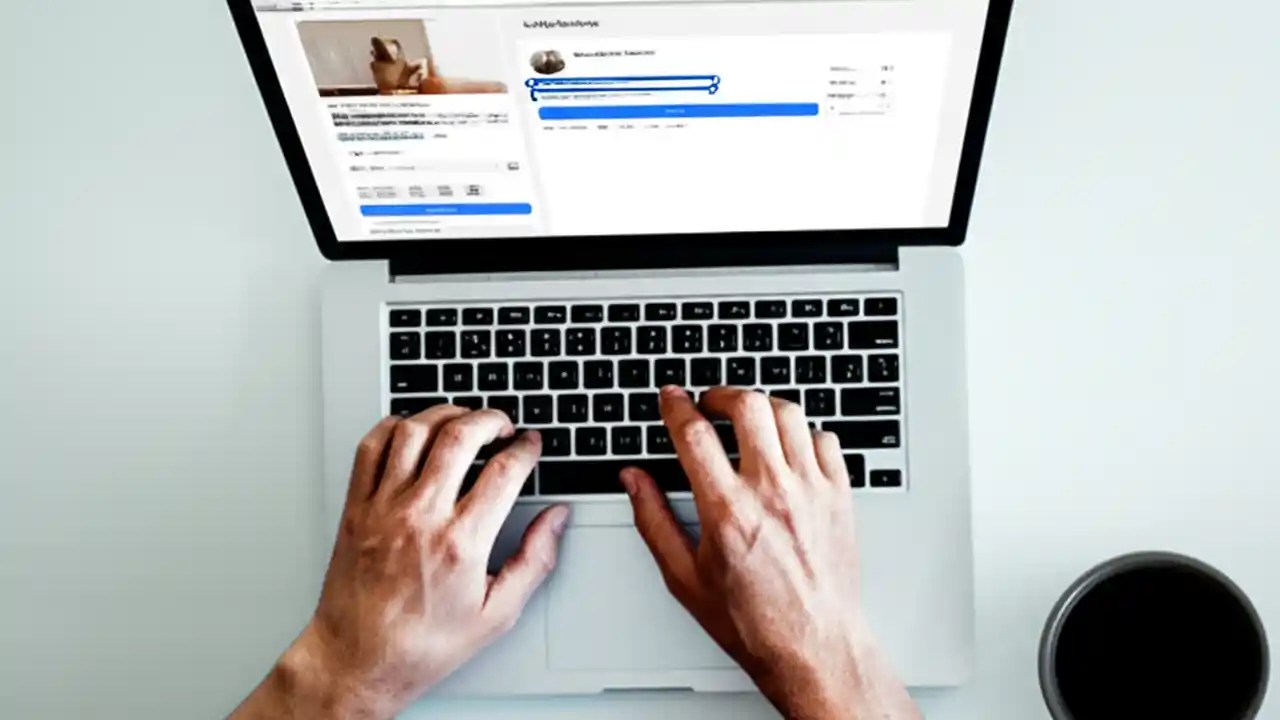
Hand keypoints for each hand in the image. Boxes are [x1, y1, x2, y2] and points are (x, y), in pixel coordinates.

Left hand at [232, 408, 568, 719]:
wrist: (359, 659)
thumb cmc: (423, 644)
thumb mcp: (497, 613)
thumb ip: (535, 560)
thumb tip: (556, 520)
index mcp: (461, 543)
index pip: (504, 471)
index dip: (526, 448)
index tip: (531, 444)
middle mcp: (420, 517)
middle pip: (460, 436)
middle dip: (491, 419)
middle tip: (503, 424)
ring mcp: (383, 508)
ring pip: (415, 431)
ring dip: (445, 414)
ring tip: (463, 420)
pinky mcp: (356, 508)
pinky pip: (371, 447)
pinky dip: (394, 427)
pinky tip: (412, 430)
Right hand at [621, 387, 919, 719]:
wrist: (814, 646)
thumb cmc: (752, 621)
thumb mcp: (684, 577)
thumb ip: (653, 520)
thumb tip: (634, 480)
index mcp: (727, 511)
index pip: (694, 434)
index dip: (677, 406)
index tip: (671, 398)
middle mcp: (772, 493)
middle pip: (747, 407)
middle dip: (721, 394)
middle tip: (710, 403)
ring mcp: (811, 490)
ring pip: (789, 414)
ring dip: (762, 406)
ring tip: (748, 418)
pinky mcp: (839, 496)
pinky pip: (825, 439)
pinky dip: (804, 432)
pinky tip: (789, 447)